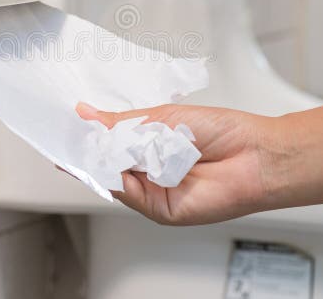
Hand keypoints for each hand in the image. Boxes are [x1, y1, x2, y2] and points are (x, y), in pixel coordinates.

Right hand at [75, 102, 284, 225]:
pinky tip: (115, 162)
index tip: (67, 127)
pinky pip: (130, 194)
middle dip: (88, 150)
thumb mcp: (163, 119)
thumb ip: (122, 123)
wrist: (255, 154)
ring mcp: (153, 192)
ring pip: (114, 179)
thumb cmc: (220, 132)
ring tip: (96, 142)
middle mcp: (148, 171)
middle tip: (72, 134)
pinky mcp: (160, 209)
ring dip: (102, 162)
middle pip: (106, 164)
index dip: (87, 137)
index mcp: (148, 147)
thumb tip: (87, 114)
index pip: (108, 144)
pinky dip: (118, 179)